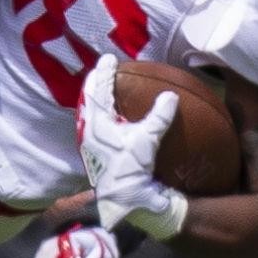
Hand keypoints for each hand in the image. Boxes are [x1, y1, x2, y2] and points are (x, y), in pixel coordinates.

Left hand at [77, 55, 188, 237]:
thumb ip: (158, 116)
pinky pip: (96, 124)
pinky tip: (115, 116)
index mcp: (95, 124)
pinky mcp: (96, 153)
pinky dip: (103, 113)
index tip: (109, 58)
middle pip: (88, 99)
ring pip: (89, 112)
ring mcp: (90, 143)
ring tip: (105, 88)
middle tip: (102, 69)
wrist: (125, 199)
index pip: (97, 90)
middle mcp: (88, 132)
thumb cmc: (131, 168)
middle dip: (95, 83)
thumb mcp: (147, 140)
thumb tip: (169, 95)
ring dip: (96, 98)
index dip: (104, 72)